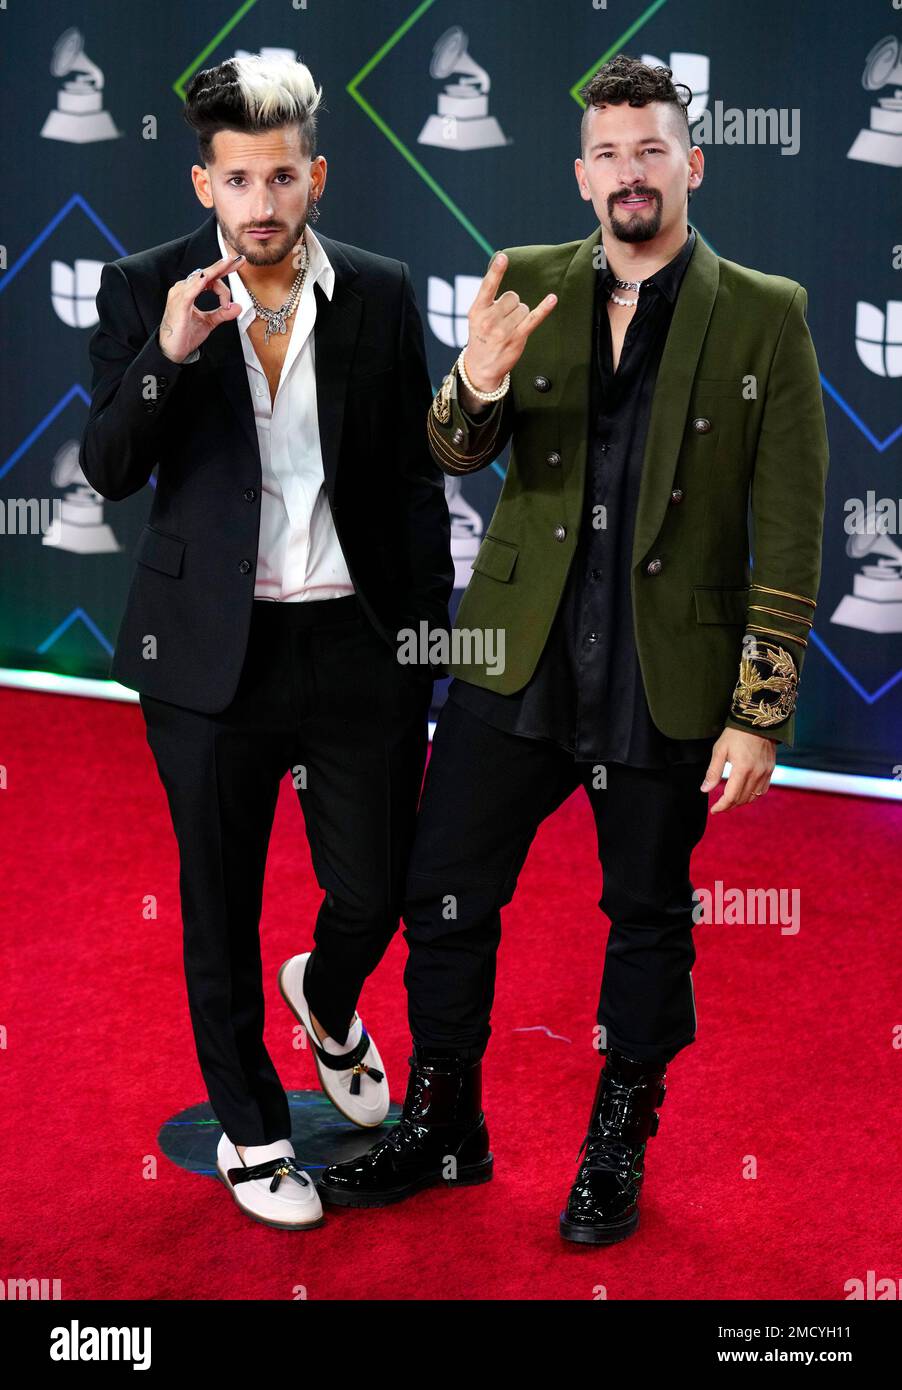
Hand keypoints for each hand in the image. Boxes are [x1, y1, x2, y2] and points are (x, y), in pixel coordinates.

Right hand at [158, 254, 244, 362]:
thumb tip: (238, 307)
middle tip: (238, 258)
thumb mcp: (209, 322)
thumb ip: (222, 313)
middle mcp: (183, 289)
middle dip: (223, 265)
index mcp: (189, 292)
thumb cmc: (185, 334)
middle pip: (206, 273)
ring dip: (218, 273)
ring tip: (230, 265)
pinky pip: (192, 289)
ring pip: (202, 278)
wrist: (172, 350)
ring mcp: (179, 294)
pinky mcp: (179, 303)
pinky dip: (201, 282)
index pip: (208, 277)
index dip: (223, 271)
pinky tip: (209, 276)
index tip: (237, 266)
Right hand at [462, 251, 556, 394]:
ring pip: (523, 307)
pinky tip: (552, 299)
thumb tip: (507, 286)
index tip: (503, 257)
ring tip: (509, 328)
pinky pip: (534, 318)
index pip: (487, 286)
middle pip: (512, 297)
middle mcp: (490, 319)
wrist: (481, 367)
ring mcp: (504, 330)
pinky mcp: (517, 338)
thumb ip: (487, 300)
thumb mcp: (476, 317)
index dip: (496, 271)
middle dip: (511, 305)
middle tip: (503, 320)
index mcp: (477, 311)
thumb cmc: (481, 338)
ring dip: (520, 315)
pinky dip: (544, 308)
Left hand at [702, 727, 776, 812]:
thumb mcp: (720, 750)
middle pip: (742, 799)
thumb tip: (705, 790)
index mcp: (742, 769)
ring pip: (753, 797)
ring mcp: (765, 772)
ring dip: (740, 802)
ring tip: (729, 802)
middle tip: (719, 807)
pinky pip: (762, 790)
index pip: (731, 796)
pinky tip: (743, 794)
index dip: (721, 806)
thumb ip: (713, 772)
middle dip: (729, 806)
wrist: (757, 721)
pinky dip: (752, 796)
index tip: (713, 810)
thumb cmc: (736, 734)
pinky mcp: (770, 770)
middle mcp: (756, 773)